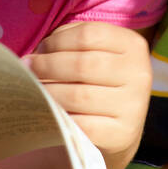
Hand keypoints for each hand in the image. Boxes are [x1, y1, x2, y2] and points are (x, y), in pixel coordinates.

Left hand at [23, 21, 150, 168]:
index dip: (57, 40)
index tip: (40, 50)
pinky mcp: (123, 134)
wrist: (118, 130)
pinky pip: (82, 124)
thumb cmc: (97, 83)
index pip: (89, 34)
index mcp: (133, 46)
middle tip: (27, 70)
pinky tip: (49, 112)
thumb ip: (67, 46)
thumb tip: (33, 57)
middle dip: (47, 66)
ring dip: (48, 93)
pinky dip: (61, 117)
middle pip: (82, 64)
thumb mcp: (93, 54)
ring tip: (33, 91)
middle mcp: (139, 73)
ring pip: (79, 95)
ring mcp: (133, 105)